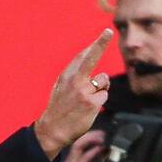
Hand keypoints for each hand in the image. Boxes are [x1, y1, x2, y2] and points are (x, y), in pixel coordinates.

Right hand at [34, 29, 112, 158]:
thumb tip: (91, 64)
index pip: (83, 55)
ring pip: (104, 81)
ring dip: (101, 88)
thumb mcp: (61, 87)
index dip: (96, 43)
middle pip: (92, 59)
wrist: (52, 129)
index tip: (107, 32)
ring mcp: (84, 92)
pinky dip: (100, 101)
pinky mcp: (92, 103)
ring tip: (87, 99)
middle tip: (109, 31)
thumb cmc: (59, 108)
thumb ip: (75, 75)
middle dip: (100, 44)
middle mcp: (75, 81)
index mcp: (67, 75)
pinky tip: (89, 108)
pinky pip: (104, 96)